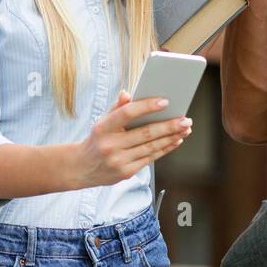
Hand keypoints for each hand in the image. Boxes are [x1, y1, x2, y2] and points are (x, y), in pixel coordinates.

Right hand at [70, 90, 192, 188]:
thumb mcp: (101, 121)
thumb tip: (128, 93)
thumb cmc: (97, 139)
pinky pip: (150, 158)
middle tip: (186, 119)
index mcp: (102, 128)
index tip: (165, 101)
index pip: (127, 113)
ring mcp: (118, 160)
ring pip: (151, 147)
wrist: (80, 168)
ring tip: (185, 129)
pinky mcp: (125, 172)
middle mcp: (110, 145)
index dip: (147, 106)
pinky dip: (165, 148)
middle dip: (169, 125)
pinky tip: (176, 140)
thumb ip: (117, 108)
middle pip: (146, 133)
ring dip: (172, 137)